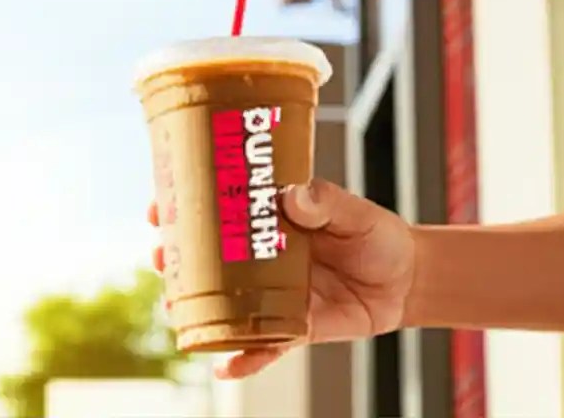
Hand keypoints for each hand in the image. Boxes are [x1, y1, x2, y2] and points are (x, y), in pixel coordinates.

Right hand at [148, 179, 415, 379]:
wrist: (406, 281)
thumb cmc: (377, 238)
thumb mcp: (356, 212)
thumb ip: (327, 203)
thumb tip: (295, 195)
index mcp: (271, 224)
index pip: (218, 214)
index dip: (184, 210)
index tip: (157, 206)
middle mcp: (263, 261)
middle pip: (206, 263)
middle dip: (174, 261)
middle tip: (157, 254)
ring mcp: (274, 297)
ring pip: (223, 306)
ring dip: (194, 310)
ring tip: (175, 309)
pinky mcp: (293, 329)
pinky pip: (262, 348)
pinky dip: (242, 360)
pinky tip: (223, 368)